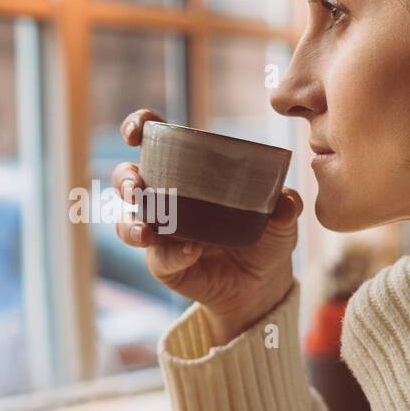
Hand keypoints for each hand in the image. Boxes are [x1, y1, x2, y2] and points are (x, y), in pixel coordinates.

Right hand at [112, 109, 302, 344]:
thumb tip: (285, 201)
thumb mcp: (281, 217)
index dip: (137, 128)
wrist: (263, 282)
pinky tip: (192, 252)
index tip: (135, 133)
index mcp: (186, 170)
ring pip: (126, 222)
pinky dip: (172, 254)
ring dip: (130, 224)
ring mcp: (161, 231)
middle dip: (124, 180)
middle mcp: (165, 197)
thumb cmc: (265, 234)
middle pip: (126, 179)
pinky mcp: (164, 264)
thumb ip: (284, 205)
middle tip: (136, 188)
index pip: (152, 139)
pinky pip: (159, 258)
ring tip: (146, 230)